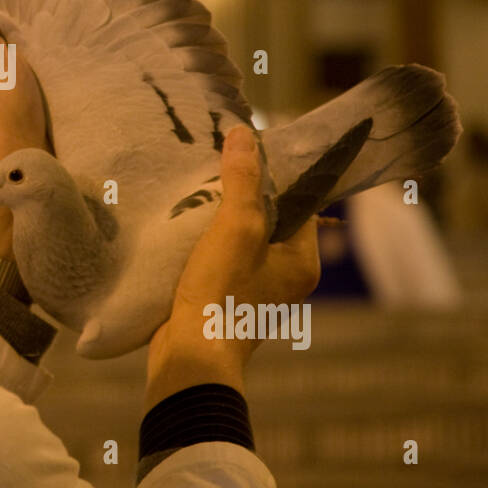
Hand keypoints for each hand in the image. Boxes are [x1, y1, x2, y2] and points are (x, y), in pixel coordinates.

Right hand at [143, 126, 320, 409]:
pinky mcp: (226, 302)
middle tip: (216, 172)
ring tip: (196, 197)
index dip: (275, 179)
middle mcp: (286, 278)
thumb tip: (244, 132)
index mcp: (302, 262)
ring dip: (221, 223)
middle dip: (243, 199)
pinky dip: (208, 246)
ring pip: (243, 243)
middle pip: (269, 223)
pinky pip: (223, 262)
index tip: (246, 157)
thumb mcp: (235, 227)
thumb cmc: (222, 292)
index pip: (299, 206)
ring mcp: (256, 294)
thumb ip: (242, 180)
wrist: (190, 356)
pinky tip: (184, 232)